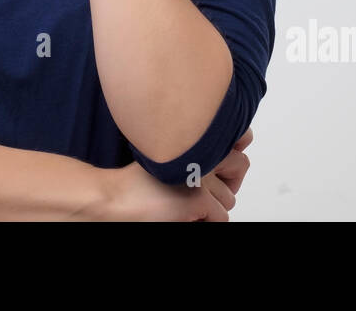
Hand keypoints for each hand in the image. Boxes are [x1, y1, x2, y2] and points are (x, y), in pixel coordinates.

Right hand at [102, 128, 253, 220]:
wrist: (115, 197)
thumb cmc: (137, 182)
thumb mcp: (170, 157)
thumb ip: (194, 152)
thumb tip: (230, 153)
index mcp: (193, 135)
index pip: (239, 134)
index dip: (235, 148)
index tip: (226, 159)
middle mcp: (202, 149)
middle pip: (241, 165)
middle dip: (228, 181)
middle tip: (208, 191)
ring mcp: (202, 174)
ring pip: (229, 198)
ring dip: (212, 207)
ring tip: (187, 204)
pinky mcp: (201, 198)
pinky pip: (221, 218)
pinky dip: (205, 222)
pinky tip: (184, 215)